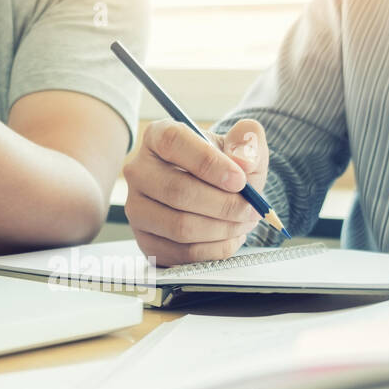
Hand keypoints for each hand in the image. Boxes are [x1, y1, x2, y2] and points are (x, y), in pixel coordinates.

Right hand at [123, 118, 269, 264]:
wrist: (215, 194)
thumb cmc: (225, 165)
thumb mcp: (241, 144)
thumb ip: (248, 141)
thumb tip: (243, 162)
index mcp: (157, 136)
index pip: (173, 142)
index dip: (208, 163)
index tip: (239, 180)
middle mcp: (138, 171)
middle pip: (178, 191)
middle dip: (224, 205)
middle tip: (251, 209)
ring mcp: (137, 209)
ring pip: (180, 226)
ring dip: (222, 229)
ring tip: (244, 222)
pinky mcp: (145, 241)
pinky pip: (182, 252)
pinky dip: (215, 249)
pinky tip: (231, 237)